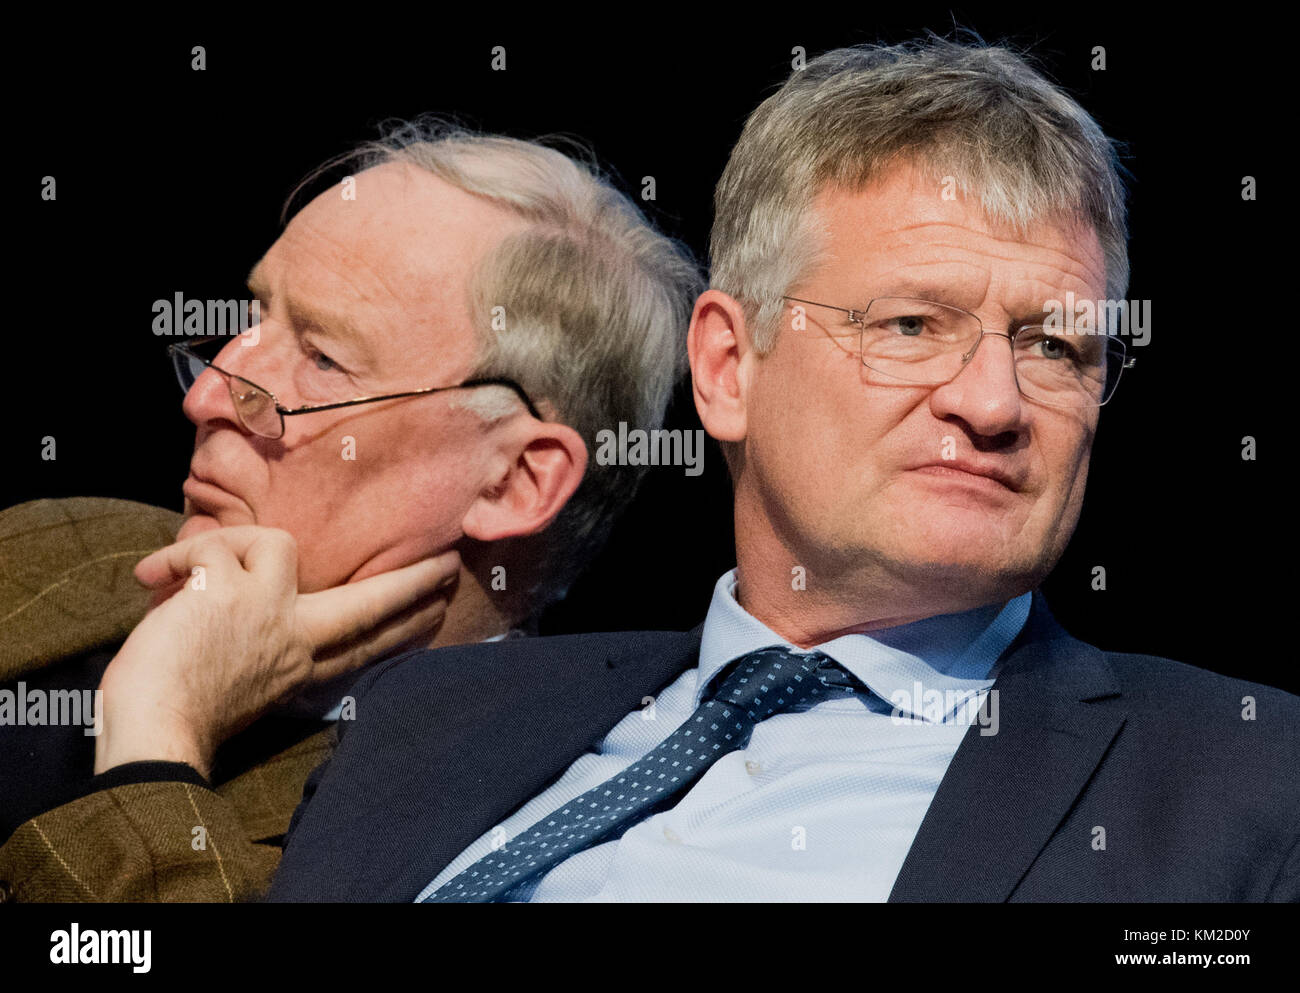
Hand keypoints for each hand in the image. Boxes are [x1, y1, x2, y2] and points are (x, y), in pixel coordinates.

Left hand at [95, 526, 458, 777]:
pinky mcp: (231, 589)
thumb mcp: (234, 681)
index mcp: (297, 667)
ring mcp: (269, 609)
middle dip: (412, 582)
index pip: (360, 644)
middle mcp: (295, 638)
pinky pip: (209, 545)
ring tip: (181, 575)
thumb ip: (256, 642)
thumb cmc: (171, 717)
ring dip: (227, 545)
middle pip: (369, 604)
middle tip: (448, 564)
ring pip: (277, 542)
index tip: (436, 615)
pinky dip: (175, 557)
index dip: (401, 627)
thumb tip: (225, 586)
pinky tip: (154, 580)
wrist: (151, 735)